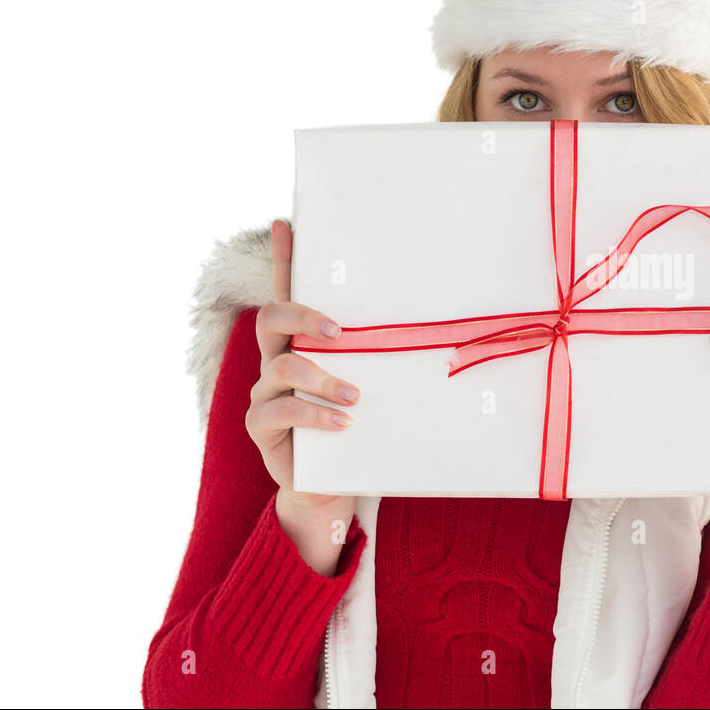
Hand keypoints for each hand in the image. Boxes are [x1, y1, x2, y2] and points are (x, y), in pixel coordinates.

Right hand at [245, 219, 360, 523]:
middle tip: (341, 331)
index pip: (289, 294)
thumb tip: (447, 332)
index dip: (286, 260)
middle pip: (272, 317)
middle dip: (304, 314)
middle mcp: (276, 361)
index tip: (287, 223)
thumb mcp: (376, 390)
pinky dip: (316, 415)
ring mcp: (266, 392)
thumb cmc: (360, 430)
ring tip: (355, 397)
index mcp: (303, 344)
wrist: (333, 486)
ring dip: (324, 377)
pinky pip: (281, 409)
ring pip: (283, 365)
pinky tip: (344, 423)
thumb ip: (387, 362)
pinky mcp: (262, 426)